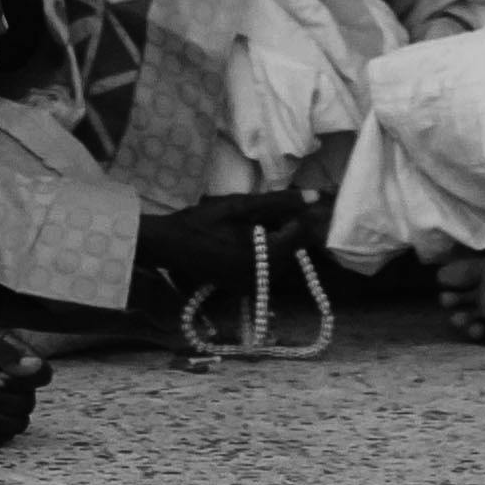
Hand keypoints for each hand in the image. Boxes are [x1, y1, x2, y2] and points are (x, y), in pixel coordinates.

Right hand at [134, 190, 326, 304]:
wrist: (170, 244)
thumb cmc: (203, 221)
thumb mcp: (241, 205)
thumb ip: (280, 201)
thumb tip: (315, 197)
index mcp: (265, 255)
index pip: (299, 236)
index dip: (297, 217)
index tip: (285, 205)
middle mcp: (262, 276)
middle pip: (291, 251)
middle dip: (286, 231)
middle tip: (266, 214)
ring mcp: (251, 285)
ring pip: (279, 262)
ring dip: (275, 243)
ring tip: (254, 226)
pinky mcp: (241, 288)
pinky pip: (264, 271)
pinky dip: (263, 256)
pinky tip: (246, 242)